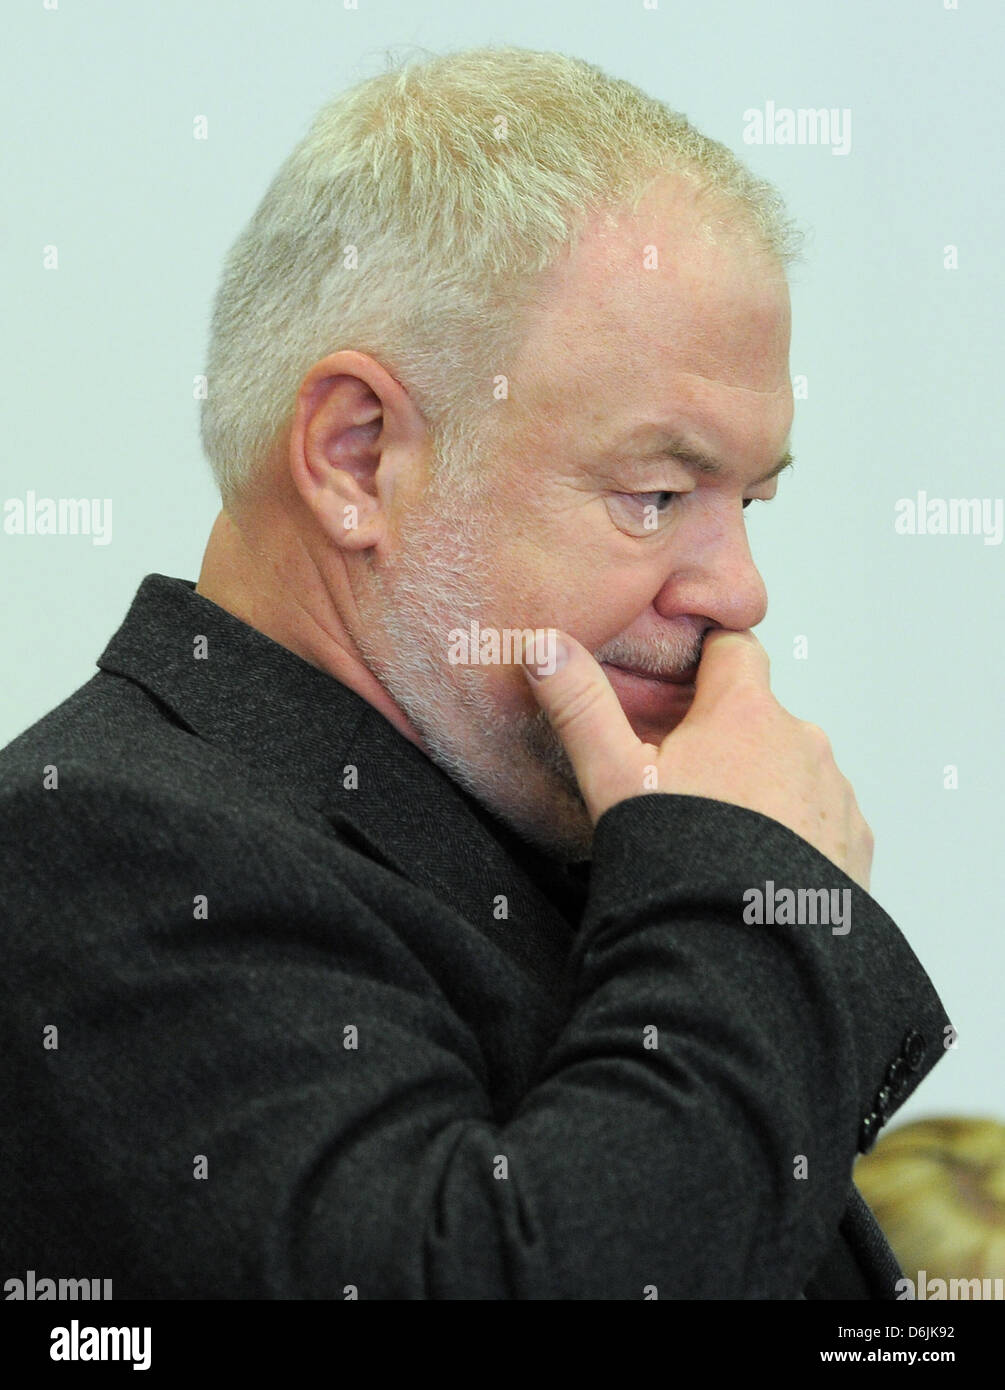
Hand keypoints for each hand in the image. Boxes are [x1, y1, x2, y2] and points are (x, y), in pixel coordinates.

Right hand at [521, 628, 873, 892]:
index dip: (702, 662)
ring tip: (716, 836)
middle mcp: (803, 742)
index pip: (733, 648)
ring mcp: (835, 794)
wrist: (747, 957)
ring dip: (760, 788)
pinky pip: (820, 819)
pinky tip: (754, 867)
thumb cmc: (681, 861)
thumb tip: (543, 646)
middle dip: (723, 739)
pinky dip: (792, 833)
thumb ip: (579, 705)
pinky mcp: (856, 845)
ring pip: (790, 769)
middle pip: (757, 717)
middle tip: (678, 785)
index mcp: (746, 713)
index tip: (677, 688)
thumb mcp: (613, 778)